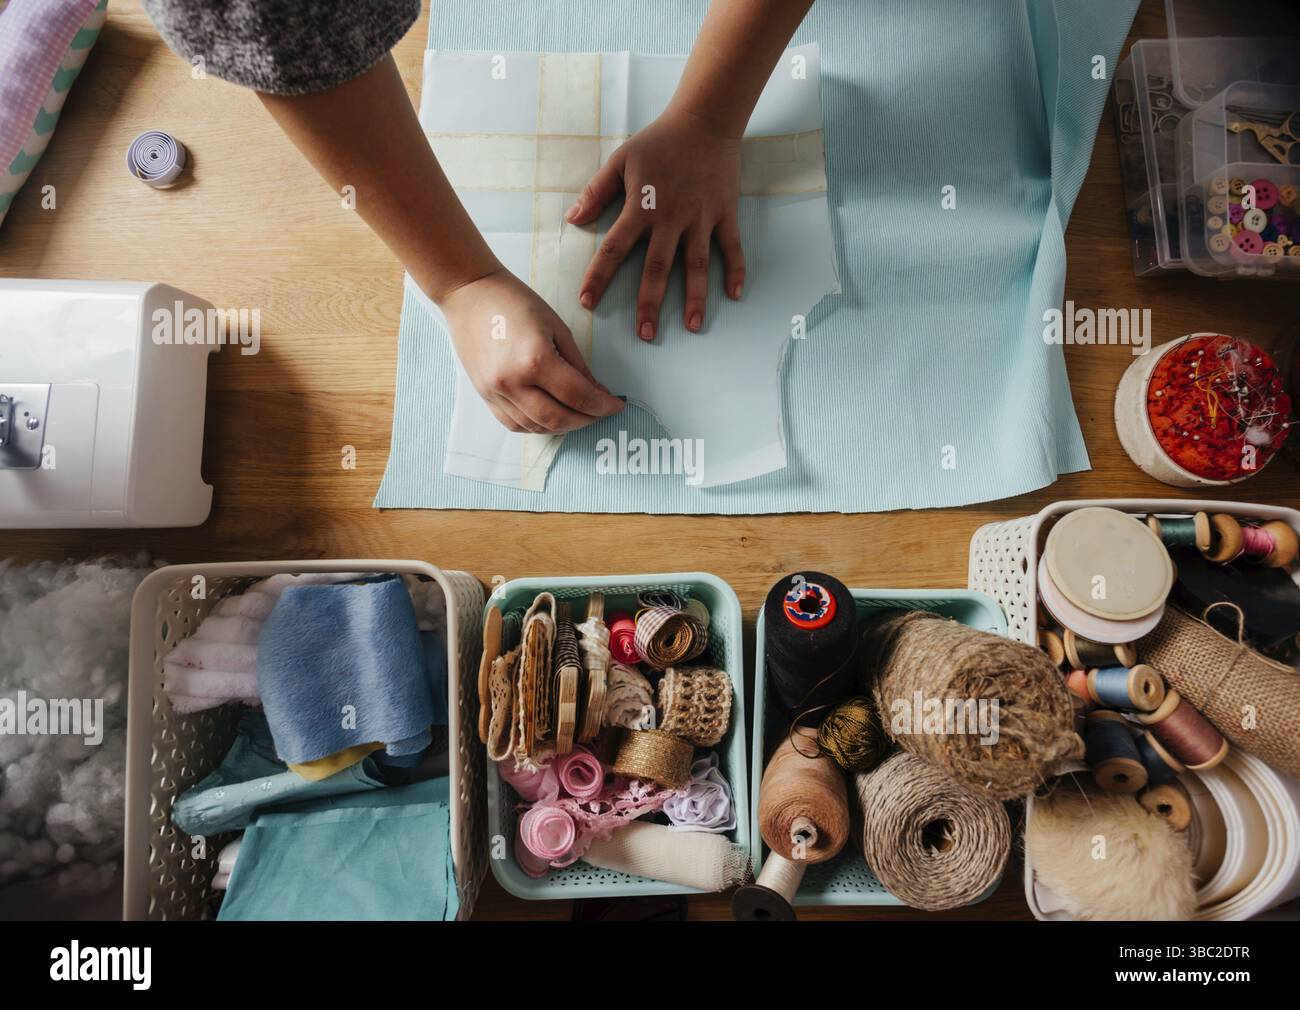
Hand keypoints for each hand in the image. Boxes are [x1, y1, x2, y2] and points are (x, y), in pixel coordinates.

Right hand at [440, 267, 624, 432]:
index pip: (578, 396)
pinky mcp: (485, 396)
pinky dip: (538, 426)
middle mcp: (513, 383)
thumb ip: (578, 365)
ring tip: (580, 415)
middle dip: (587, 420)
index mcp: (535, 360)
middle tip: (601, 412)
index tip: (616, 405)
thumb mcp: (556, 327)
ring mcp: (495, 393)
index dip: (602, 405)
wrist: (469, 294)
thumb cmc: (514, 302)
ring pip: (537, 427)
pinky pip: (515, 424)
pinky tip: (552, 416)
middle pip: (559, 419)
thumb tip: (596, 393)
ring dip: (564, 426)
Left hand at [568, 105, 745, 340]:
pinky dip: (736, 270)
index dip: (599, 276)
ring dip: (695, 297)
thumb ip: (596, 192)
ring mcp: (700, 219)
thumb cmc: (658, 142)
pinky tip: (735, 295)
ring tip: (692, 326)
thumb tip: (573, 219)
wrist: (703, 120)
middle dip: (649, 302)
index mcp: (640, 208)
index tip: (587, 302)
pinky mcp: (724, 214)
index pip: (613, 249)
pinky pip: (731, 247)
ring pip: (697, 265)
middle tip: (645, 333)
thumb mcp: (620, 160)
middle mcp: (670, 219)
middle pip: (657, 268)